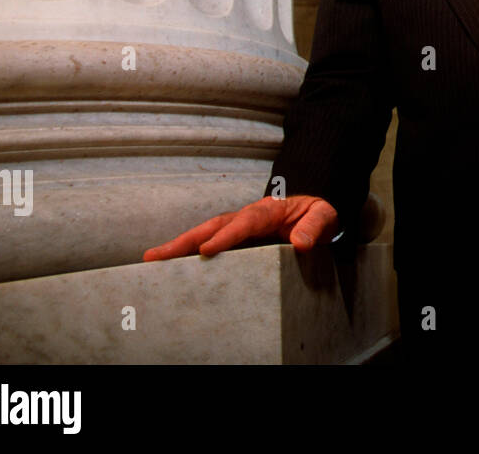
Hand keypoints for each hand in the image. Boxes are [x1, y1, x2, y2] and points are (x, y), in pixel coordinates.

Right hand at [142, 195, 339, 260]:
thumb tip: (302, 243)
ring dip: (179, 247)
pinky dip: (189, 254)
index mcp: (268, 210)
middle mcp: (247, 217)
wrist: (316, 213)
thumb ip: (315, 226)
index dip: (225, 236)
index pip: (244, 223)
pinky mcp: (236, 239)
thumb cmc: (318, 215)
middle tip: (156, 255)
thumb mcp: (325, 216)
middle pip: (213, 226)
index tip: (206, 251)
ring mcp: (239, 227)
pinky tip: (172, 267)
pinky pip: (210, 245)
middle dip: (185, 240)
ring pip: (205, 234)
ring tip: (153, 261)